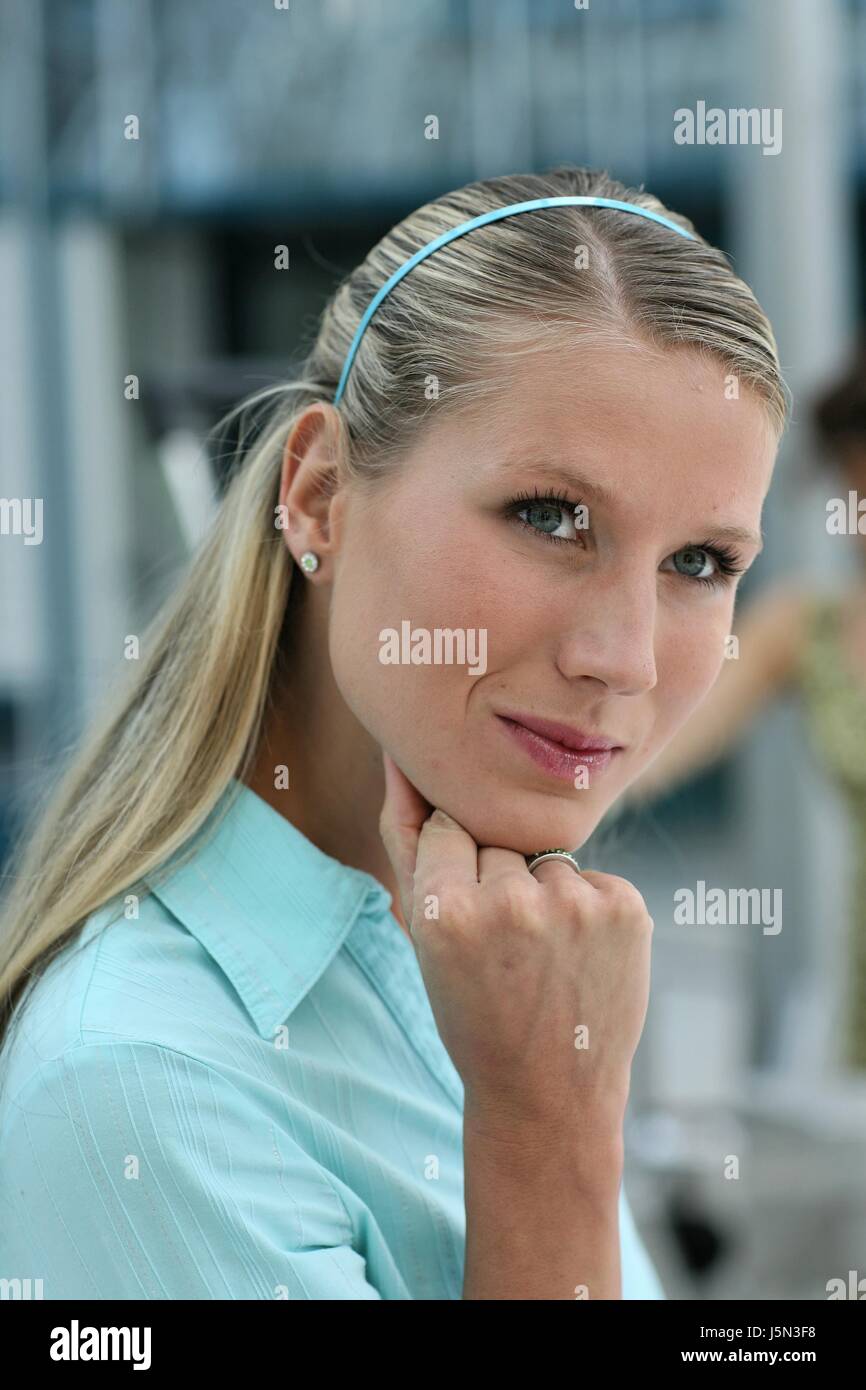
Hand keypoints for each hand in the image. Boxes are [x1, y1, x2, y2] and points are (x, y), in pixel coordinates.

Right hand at [378, 750, 653, 1134]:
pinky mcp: (626, 906)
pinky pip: (590, 875)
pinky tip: (578, 955)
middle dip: (495, 878)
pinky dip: (585, 905)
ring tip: (541, 955)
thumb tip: (402, 756)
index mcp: (445, 913)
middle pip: (495, 839)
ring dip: (542, 891)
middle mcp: (511, 904)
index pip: (444, 828)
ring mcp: (575, 905)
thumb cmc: (472, 1012)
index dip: (452, 873)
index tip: (461, 920)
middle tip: (503, 948)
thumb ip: (406, 840)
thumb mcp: (422, 938)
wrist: (549, 1094)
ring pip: (544, 856)